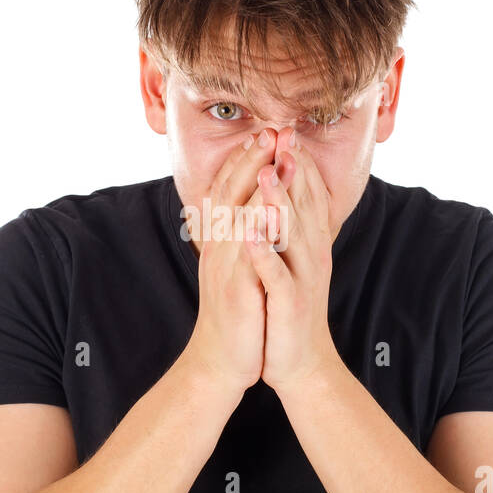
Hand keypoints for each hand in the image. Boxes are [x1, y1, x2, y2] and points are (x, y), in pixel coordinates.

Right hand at [182, 128, 279, 392]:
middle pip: (228, 193)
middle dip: (249, 160)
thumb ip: (243, 240)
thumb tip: (254, 211)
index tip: (262, 134)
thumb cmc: (236, 316)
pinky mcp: (237, 289)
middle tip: (270, 130)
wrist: (220, 362)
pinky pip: (247, 252)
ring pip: (236, 215)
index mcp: (219, 243)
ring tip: (275, 156)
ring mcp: (224, 267)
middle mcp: (217, 249)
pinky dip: (258, 228)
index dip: (242, 161)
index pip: (226, 191)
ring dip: (255, 184)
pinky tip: (272, 208)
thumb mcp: (237, 271)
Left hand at [242, 128, 343, 390]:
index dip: (298, 163)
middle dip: (294, 170)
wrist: (299, 362)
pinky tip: (251, 233)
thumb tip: (280, 195)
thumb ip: (288, 230)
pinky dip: (264, 252)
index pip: (307, 195)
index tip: (287, 130)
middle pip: (304, 205)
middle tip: (286, 135)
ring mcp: (303, 279)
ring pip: (292, 235)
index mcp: (311, 244)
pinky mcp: (289, 303)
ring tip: (270, 173)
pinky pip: (275, 274)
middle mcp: (312, 256)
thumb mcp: (291, 263)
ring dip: (281, 203)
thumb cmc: (288, 309)